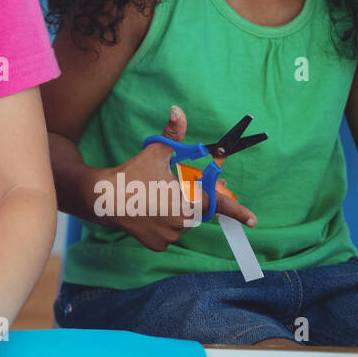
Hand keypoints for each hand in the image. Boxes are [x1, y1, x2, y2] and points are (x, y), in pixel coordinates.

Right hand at [107, 106, 256, 250]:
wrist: (104, 198)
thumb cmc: (132, 173)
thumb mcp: (155, 151)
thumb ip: (172, 133)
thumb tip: (178, 111)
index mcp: (187, 199)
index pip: (219, 204)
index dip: (238, 211)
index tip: (253, 220)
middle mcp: (182, 221)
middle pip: (196, 209)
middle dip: (189, 199)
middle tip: (170, 188)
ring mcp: (170, 236)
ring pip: (181, 223)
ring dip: (175, 212)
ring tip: (153, 198)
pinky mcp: (158, 245)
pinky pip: (168, 234)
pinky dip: (162, 225)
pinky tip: (148, 213)